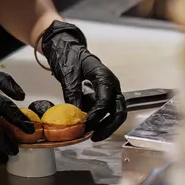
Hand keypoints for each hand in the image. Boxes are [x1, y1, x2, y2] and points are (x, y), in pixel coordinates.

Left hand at [37, 21, 126, 140]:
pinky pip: (103, 111)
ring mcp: (108, 91)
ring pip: (113, 113)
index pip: (106, 101)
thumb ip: (72, 92)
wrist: (66, 47)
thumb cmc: (69, 55)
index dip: (98, 115)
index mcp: (105, 77)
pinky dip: (97, 120)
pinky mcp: (100, 96)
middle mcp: (111, 86)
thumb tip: (75, 112)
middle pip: (118, 111)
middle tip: (95, 137)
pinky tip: (85, 126)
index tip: (86, 125)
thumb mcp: (69, 73)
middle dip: (109, 126)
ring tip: (89, 135)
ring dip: (104, 125)